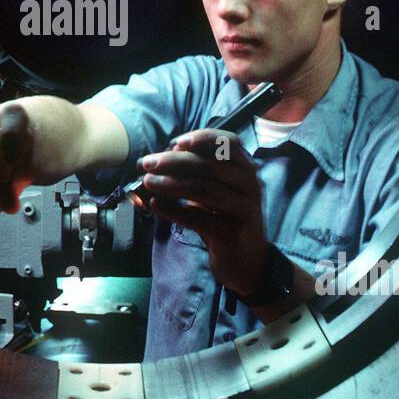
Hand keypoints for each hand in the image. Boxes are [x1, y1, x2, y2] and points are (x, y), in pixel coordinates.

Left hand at [139, 128, 268, 296]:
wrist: (246, 261)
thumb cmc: (225, 218)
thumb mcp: (216, 190)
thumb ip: (197, 173)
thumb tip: (161, 157)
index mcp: (246, 169)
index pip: (230, 143)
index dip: (204, 138)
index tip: (177, 142)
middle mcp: (250, 186)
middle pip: (210, 166)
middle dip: (174, 161)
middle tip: (148, 163)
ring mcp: (243, 210)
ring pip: (203, 190)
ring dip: (170, 184)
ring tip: (149, 182)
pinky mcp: (232, 234)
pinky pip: (197, 219)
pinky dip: (173, 210)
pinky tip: (155, 205)